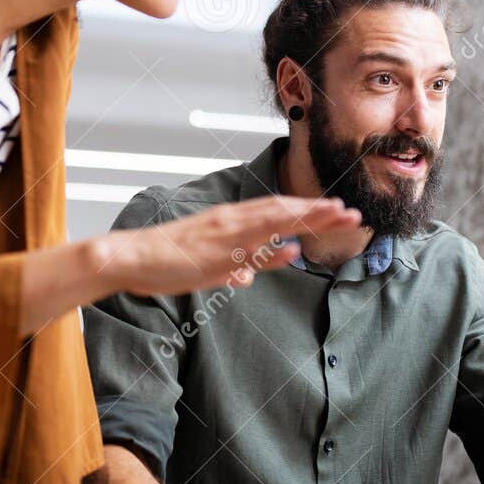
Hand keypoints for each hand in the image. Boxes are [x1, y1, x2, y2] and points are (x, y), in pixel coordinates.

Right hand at [95, 195, 362, 297]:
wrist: (131, 257)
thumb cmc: (166, 260)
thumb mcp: (207, 265)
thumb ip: (230, 266)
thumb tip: (249, 273)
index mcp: (229, 220)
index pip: (276, 210)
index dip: (308, 210)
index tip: (336, 211)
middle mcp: (230, 220)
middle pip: (282, 210)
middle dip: (319, 211)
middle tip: (352, 213)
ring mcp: (222, 234)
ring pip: (272, 220)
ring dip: (307, 218)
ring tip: (337, 217)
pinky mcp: (211, 252)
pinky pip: (246, 248)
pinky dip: (271, 247)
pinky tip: (294, 248)